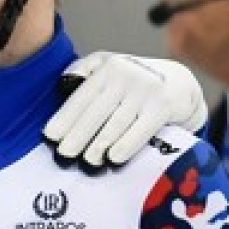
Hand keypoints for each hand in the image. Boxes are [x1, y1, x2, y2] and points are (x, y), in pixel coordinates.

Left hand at [43, 51, 207, 167]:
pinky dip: (126, 145)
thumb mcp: (107, 66)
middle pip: (95, 112)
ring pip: (116, 123)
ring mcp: (145, 90)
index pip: (81, 97)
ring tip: (87, 162)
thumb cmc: (132, 81)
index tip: (49, 137)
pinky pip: (141, 129)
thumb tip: (61, 86)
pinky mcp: (163, 106)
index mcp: (106, 68)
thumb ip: (83, 71)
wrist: (179, 82)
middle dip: (77, 136)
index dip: (64, 118)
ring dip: (99, 145)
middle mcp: (124, 76)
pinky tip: (113, 159)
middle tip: (63, 156)